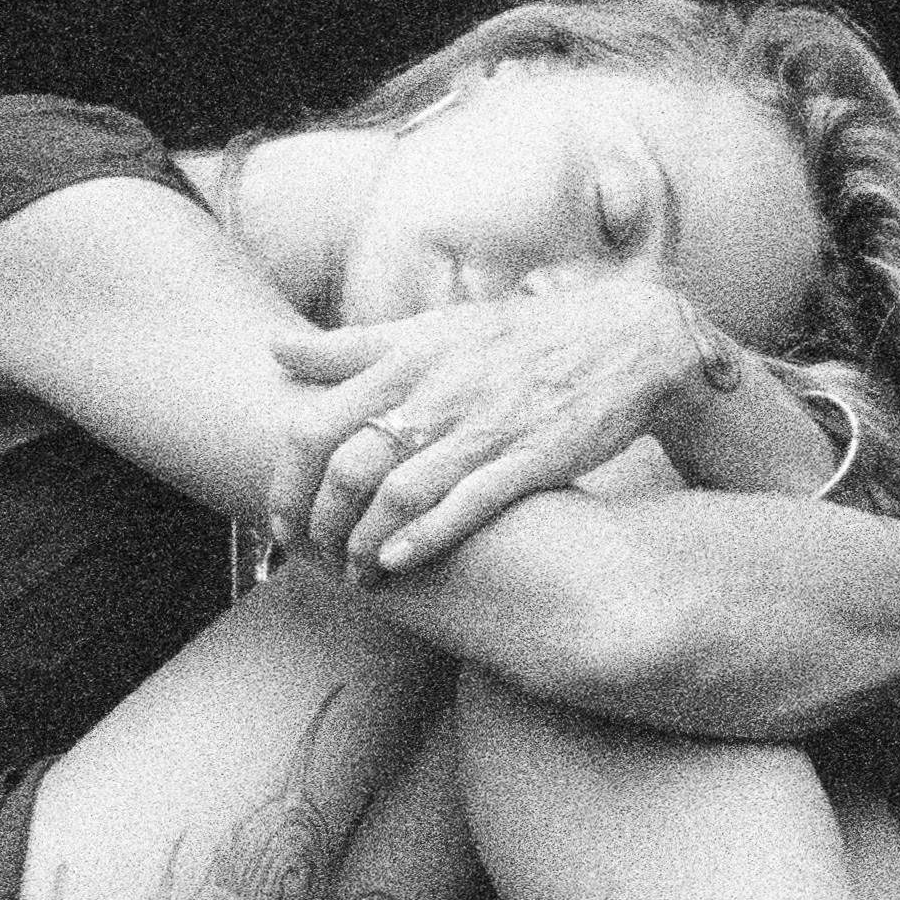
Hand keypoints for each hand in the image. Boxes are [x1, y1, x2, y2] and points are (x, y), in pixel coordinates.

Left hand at [270, 274, 712, 577]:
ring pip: (399, 494)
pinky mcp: (529, 459)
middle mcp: (438, 390)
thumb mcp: (432, 328)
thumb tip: (273, 348)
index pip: (315, 424)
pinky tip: (395, 563)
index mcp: (407, 357)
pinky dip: (422, 539)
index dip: (286, 481)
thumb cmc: (515, 339)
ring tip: (353, 571)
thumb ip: (351, 347)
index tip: (280, 517)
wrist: (625, 342)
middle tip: (313, 554)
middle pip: (348, 467)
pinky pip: (464, 506)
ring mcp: (484, 427)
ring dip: (364, 543)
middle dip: (321, 523)